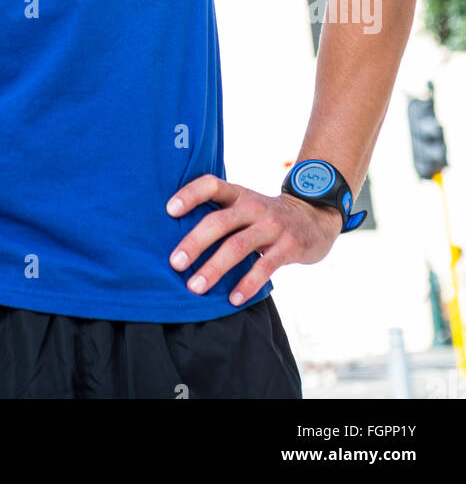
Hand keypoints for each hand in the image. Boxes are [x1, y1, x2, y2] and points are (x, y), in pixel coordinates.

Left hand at [165, 174, 341, 305]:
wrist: (314, 218)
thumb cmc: (265, 217)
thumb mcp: (245, 206)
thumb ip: (220, 214)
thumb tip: (175, 236)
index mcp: (238, 194)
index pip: (211, 185)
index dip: (189, 194)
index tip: (169, 211)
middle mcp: (253, 206)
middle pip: (219, 221)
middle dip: (194, 243)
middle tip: (174, 263)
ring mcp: (272, 225)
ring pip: (238, 246)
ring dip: (214, 268)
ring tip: (195, 287)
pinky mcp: (289, 246)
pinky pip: (265, 266)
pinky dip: (247, 284)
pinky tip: (233, 299)